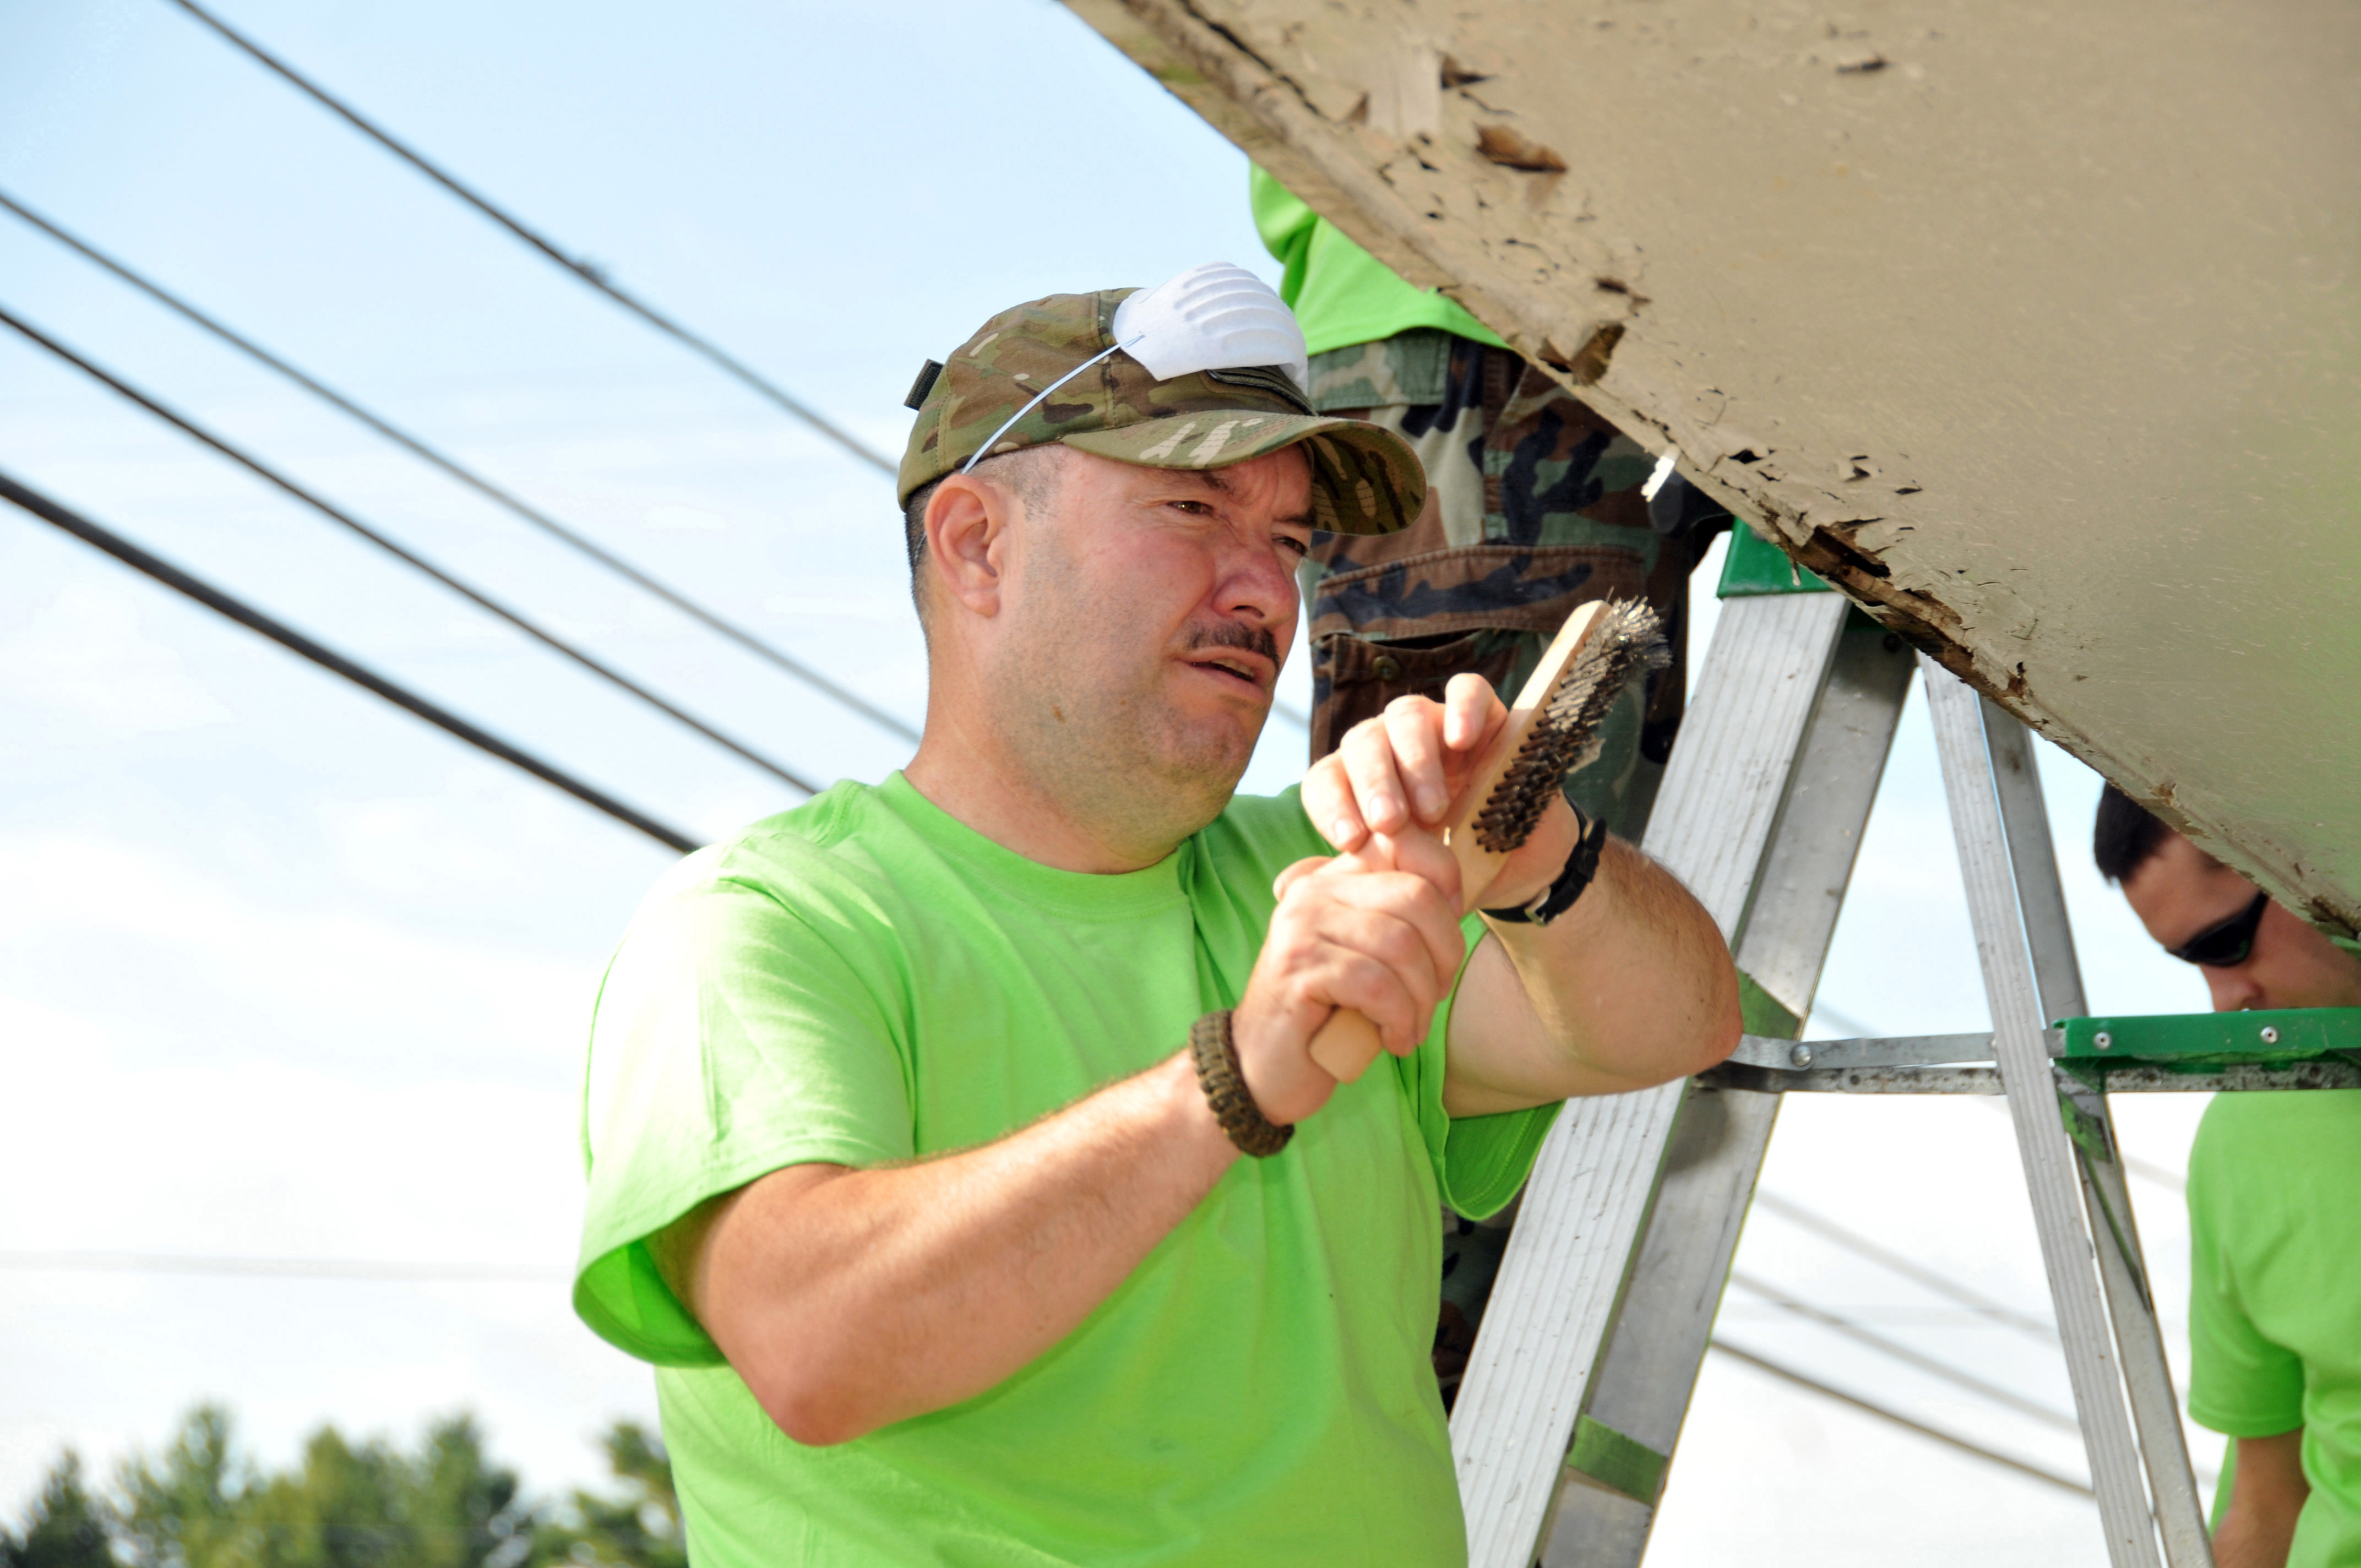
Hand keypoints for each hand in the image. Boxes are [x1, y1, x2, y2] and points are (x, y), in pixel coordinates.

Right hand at [1229, 848, 1467, 1124]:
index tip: (1446, 941)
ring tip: (1410, 1029)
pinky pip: (1377, 984)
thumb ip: (1397, 921)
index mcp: (1334, 879)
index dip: (1448, 883)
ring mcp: (1302, 925)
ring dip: (1421, 999)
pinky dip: (1399, 1019)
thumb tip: (1455, 899)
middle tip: (1433, 997)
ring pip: (1402, 945)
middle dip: (1445, 955)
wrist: (1263, 1068)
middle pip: (1417, 896)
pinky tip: (1393, 1040)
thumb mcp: (1367, 958)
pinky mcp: (1299, 967)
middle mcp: (1314, 891)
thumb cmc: (1328, 1016)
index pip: (1405, 844)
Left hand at [1302, 675, 1584, 914]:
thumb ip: (1348, 880)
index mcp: (1357, 784)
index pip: (1325, 778)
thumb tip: (1285, 886)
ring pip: (1405, 715)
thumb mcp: (1395, 885)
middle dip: (1373, 784)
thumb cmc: (1444, 873)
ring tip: (1434, 809)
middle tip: (1390, 824)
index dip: (1332, 806)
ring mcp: (1435, 726)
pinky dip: (1463, 708)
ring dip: (1414, 761)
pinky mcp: (1484, 716)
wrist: (1515, 867)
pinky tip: (1462, 740)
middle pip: (1362, 743)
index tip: (1351, 841)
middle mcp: (1389, 748)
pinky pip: (1467, 690)